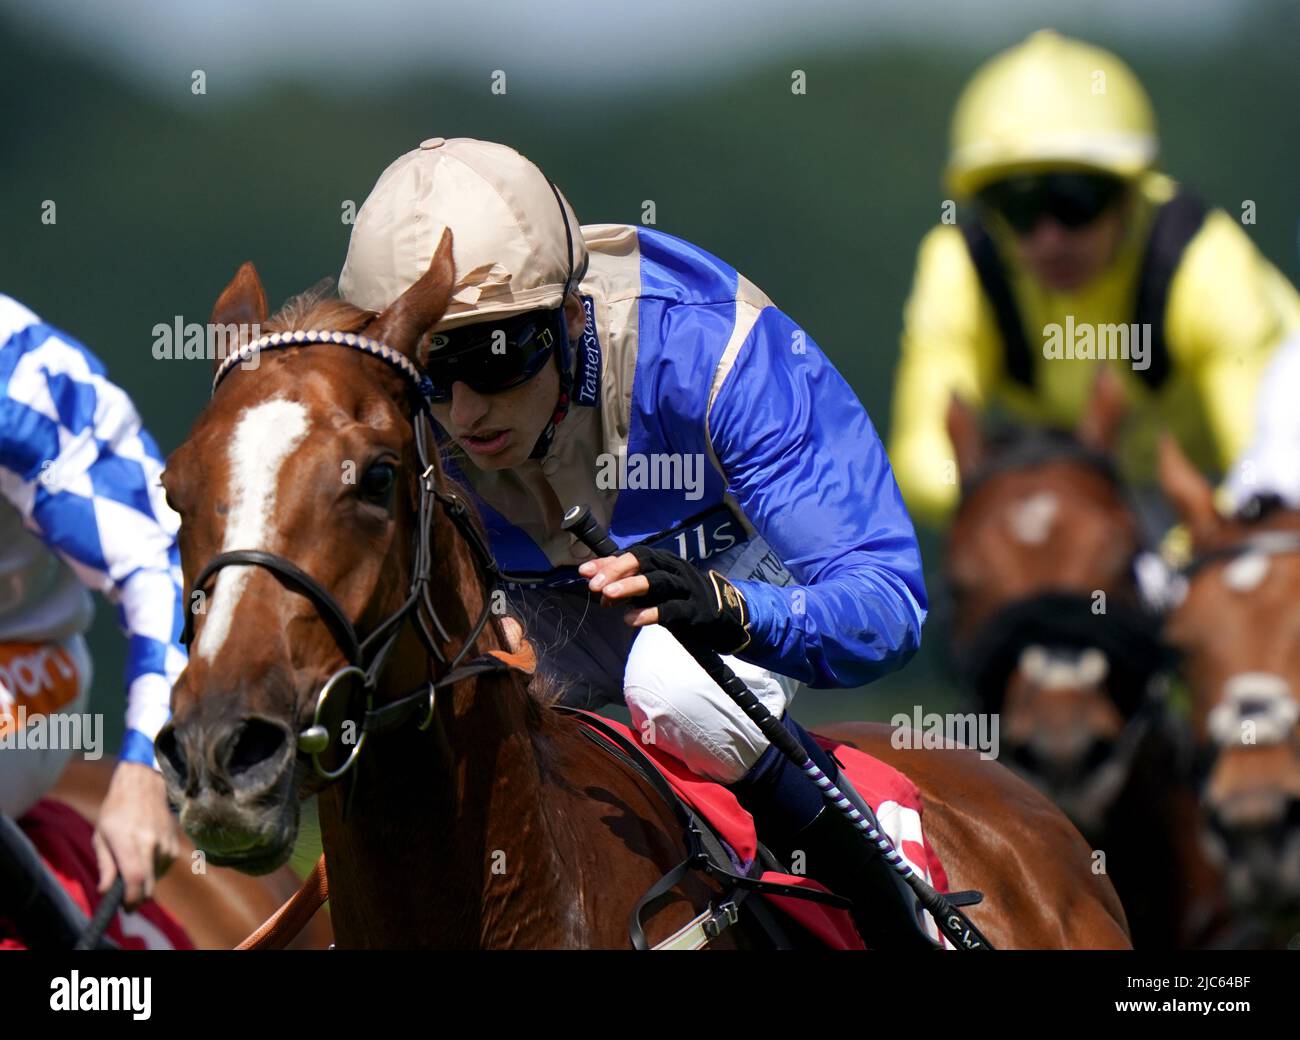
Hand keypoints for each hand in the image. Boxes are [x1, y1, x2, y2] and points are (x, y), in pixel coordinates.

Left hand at [92, 762, 180, 909]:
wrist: (144, 786)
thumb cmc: (116, 810)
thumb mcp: (102, 836)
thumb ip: (105, 864)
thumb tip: (105, 891)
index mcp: (128, 842)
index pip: (134, 879)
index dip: (130, 899)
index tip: (124, 907)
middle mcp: (151, 844)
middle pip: (148, 885)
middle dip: (137, 897)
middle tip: (125, 896)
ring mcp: (166, 844)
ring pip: (156, 878)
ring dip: (145, 881)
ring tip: (133, 865)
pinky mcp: (174, 844)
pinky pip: (164, 867)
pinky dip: (154, 870)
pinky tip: (145, 857)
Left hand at [578, 545, 750, 652]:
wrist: (725, 616)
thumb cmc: (682, 600)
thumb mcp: (654, 589)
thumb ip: (627, 585)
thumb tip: (594, 585)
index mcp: (665, 561)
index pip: (634, 555)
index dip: (608, 563)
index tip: (584, 572)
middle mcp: (676, 569)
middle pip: (646, 562)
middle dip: (617, 571)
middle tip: (594, 585)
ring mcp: (688, 589)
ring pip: (659, 581)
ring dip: (631, 587)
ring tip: (608, 597)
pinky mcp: (696, 611)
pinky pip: (673, 610)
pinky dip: (650, 613)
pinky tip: (630, 620)